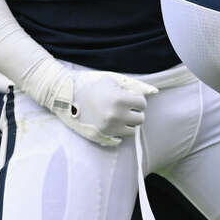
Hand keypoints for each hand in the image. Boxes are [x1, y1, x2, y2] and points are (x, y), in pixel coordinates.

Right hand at [29, 59, 156, 147]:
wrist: (64, 95)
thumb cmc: (90, 84)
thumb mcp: (112, 80)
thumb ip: (134, 85)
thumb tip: (155, 91)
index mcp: (119, 100)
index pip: (142, 104)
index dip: (137, 99)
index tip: (129, 97)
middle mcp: (116, 116)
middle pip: (140, 119)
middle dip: (134, 112)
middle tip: (125, 107)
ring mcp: (108, 128)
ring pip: (131, 130)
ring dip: (127, 123)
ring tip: (117, 115)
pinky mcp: (100, 136)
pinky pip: (119, 139)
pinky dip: (118, 132)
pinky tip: (110, 123)